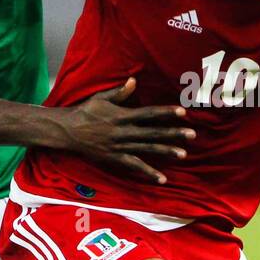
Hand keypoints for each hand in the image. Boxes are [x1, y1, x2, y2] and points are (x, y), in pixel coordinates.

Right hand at [47, 78, 195, 183]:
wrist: (67, 130)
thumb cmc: (85, 111)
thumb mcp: (101, 98)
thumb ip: (120, 92)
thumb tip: (133, 80)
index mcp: (122, 115)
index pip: (148, 114)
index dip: (165, 113)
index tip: (182, 112)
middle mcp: (124, 131)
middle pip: (153, 133)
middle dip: (173, 133)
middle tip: (192, 135)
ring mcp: (120, 146)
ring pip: (147, 149)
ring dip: (165, 152)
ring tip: (183, 154)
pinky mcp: (115, 158)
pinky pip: (134, 166)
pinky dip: (148, 172)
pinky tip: (162, 178)